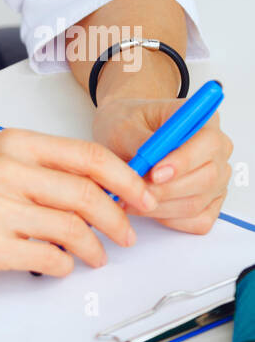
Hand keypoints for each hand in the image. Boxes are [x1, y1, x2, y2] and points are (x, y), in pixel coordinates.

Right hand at [0, 127, 160, 281]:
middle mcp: (7, 171)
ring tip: (94, 257)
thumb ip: (47, 169)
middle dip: (119, 221)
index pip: (88, 156)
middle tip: (126, 236)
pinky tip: (57, 264)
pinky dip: (64, 267)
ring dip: (95, 250)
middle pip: (88, 196)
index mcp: (15, 144)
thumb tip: (108, 187)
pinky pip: (50, 259)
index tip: (143, 197)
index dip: (126, 179)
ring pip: (74, 230)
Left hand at [91, 96, 232, 233]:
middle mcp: (217, 150)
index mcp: (204, 120)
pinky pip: (197, 221)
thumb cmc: (128, 123)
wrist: (123, 134)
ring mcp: (216, 179)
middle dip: (168, 190)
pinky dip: (170, 219)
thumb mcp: (125, 124)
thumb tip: (151, 161)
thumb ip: (141, 142)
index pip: (208, 143)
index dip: (184, 162)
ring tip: (132, 200)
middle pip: (207, 178)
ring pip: (198, 202)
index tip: (155, 173)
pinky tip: (146, 208)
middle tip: (137, 191)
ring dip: (163, 206)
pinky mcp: (209, 202)